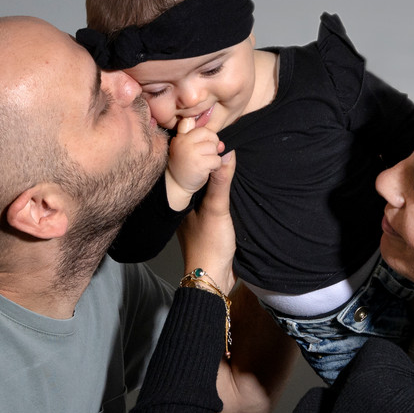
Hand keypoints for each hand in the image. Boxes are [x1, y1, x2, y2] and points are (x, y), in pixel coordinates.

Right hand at [165, 116, 223, 210]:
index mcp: (181, 137)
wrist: (176, 184)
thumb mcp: (186, 147)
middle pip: (211, 137)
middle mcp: (184, 143)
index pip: (203, 130)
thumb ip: (198, 138)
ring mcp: (191, 153)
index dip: (209, 138)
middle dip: (213, 146)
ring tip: (205, 164)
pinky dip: (216, 166)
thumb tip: (220, 141)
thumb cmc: (184, 165)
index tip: (204, 147)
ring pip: (215, 149)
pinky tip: (207, 170)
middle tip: (205, 156)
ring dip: (214, 158)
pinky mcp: (199, 164)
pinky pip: (217, 160)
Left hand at [177, 149, 237, 293]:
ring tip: (231, 155)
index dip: (196, 149)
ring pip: (206, 186)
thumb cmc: (209, 246)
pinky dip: (222, 189)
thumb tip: (226, 153)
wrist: (212, 278)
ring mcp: (196, 212)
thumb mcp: (216, 209)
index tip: (211, 134)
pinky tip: (233, 182)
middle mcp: (185, 202)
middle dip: (208, 160)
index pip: (186, 166)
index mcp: (179, 198)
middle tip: (225, 141)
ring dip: (216, 175)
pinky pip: (214, 198)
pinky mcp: (209, 221)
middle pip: (197, 174)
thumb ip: (221, 182)